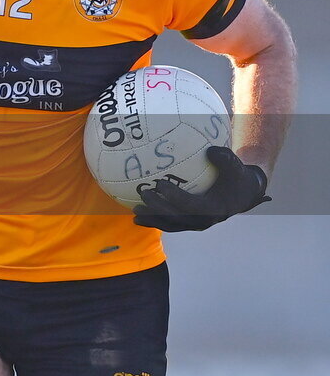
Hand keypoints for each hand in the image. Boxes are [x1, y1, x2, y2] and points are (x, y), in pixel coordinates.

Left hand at [133, 146, 271, 231]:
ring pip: (171, 225)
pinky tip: (137, 217)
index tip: (160, 184)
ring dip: (152, 219)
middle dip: (158, 208)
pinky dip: (154, 222)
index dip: (175, 197)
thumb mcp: (235, 166)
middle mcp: (204, 220)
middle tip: (144, 193)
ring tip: (135, 211)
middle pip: (177, 218)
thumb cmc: (236, 177)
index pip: (191, 206)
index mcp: (214, 208)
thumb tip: (211, 150)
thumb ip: (225, 158)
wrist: (242, 194)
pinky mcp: (188, 224)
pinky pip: (169, 224)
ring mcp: (195, 224)